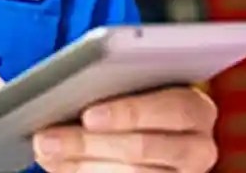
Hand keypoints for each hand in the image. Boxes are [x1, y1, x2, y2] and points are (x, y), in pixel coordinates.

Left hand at [32, 86, 218, 171]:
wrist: (152, 129)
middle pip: (144, 148)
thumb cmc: (138, 99)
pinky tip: (60, 165)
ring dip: (82, 165)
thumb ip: (116, 81)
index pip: (173, 109)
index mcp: (196, 109)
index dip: (129, 112)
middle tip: (47, 139)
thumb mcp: (137, 86)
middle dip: (89, 144)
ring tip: (47, 151)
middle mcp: (198, 148)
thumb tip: (69, 90)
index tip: (89, 115)